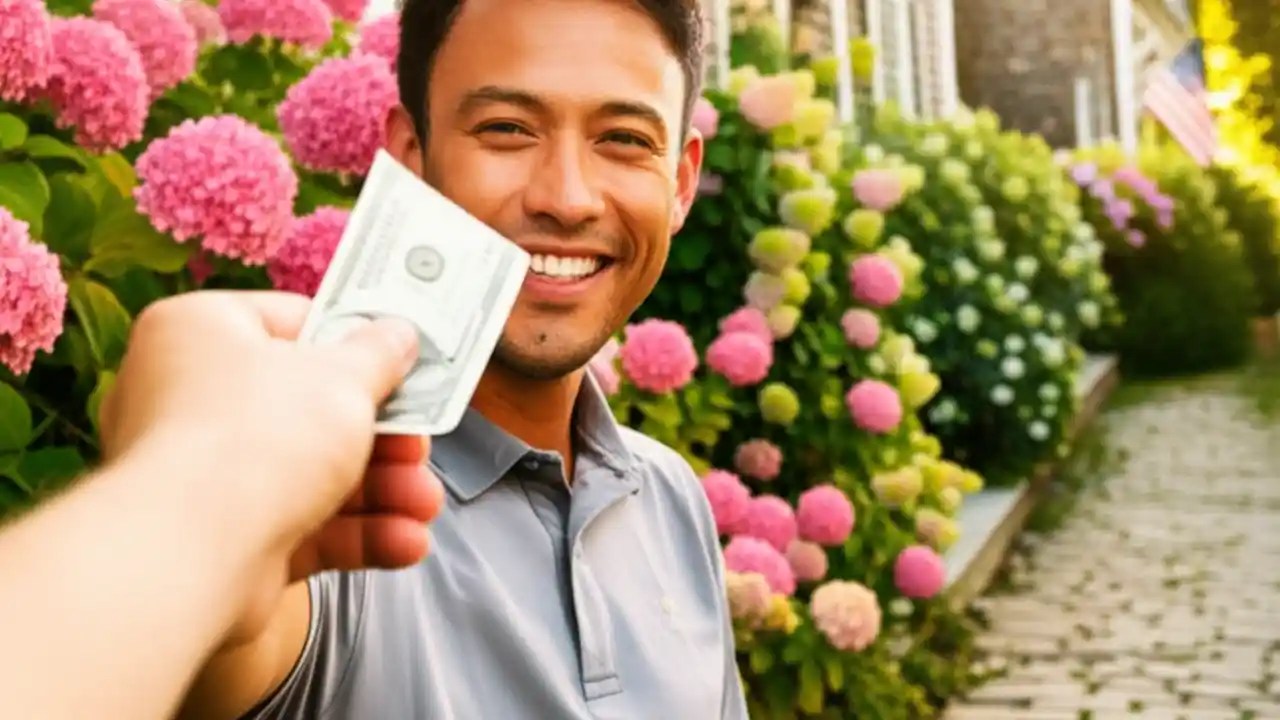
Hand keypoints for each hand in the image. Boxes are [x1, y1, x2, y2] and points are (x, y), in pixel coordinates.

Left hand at [98, 290, 444, 640]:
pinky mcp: (223, 539)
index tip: (404, 363)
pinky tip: (405, 542)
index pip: (291, 323)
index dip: (356, 343)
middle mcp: (191, 399)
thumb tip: (399, 333)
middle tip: (420, 446)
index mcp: (202, 332)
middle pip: (311, 408)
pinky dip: (356, 534)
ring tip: (424, 504)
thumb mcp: (343, 377)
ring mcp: (205, 475)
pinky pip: (300, 526)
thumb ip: (379, 354)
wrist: (189, 555)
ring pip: (313, 474)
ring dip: (381, 491)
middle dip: (383, 437)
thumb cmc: (257, 437)